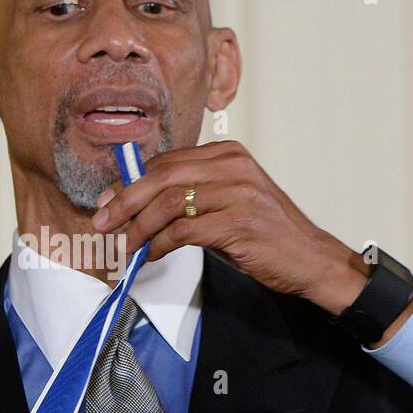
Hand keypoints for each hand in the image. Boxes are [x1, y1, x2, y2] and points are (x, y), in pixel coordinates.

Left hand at [90, 140, 412, 331]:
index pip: (165, 162)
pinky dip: (158, 245)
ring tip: (124, 246)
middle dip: (124, 202)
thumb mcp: (227, 201)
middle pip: (161, 177)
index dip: (130, 182)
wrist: (310, 258)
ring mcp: (237, 192)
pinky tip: (150, 255)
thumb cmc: (265, 234)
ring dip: (138, 228)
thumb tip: (137, 203)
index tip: (107, 202)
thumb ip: (191, 195)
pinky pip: (183, 231)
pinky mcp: (238, 222)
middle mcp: (232, 166)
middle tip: (102, 223)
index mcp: (227, 154)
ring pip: (168, 203)